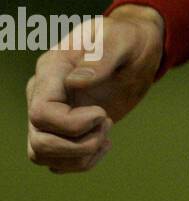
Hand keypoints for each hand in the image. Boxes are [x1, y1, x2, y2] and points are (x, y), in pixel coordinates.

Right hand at [26, 4, 163, 172]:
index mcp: (51, 70)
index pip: (42, 113)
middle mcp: (43, 94)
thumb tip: (76, 82)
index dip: (72, 124)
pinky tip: (105, 143)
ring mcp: (51, 113)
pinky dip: (81, 162)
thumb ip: (101, 56)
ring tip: (106, 134)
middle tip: (108, 121)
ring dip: (79, 156)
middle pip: (39, 141)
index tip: (103, 113)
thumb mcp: (122, 38)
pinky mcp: (63, 129)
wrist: (136, 46)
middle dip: (79, 145)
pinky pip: (56, 161)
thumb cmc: (128, 37)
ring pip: (41, 155)